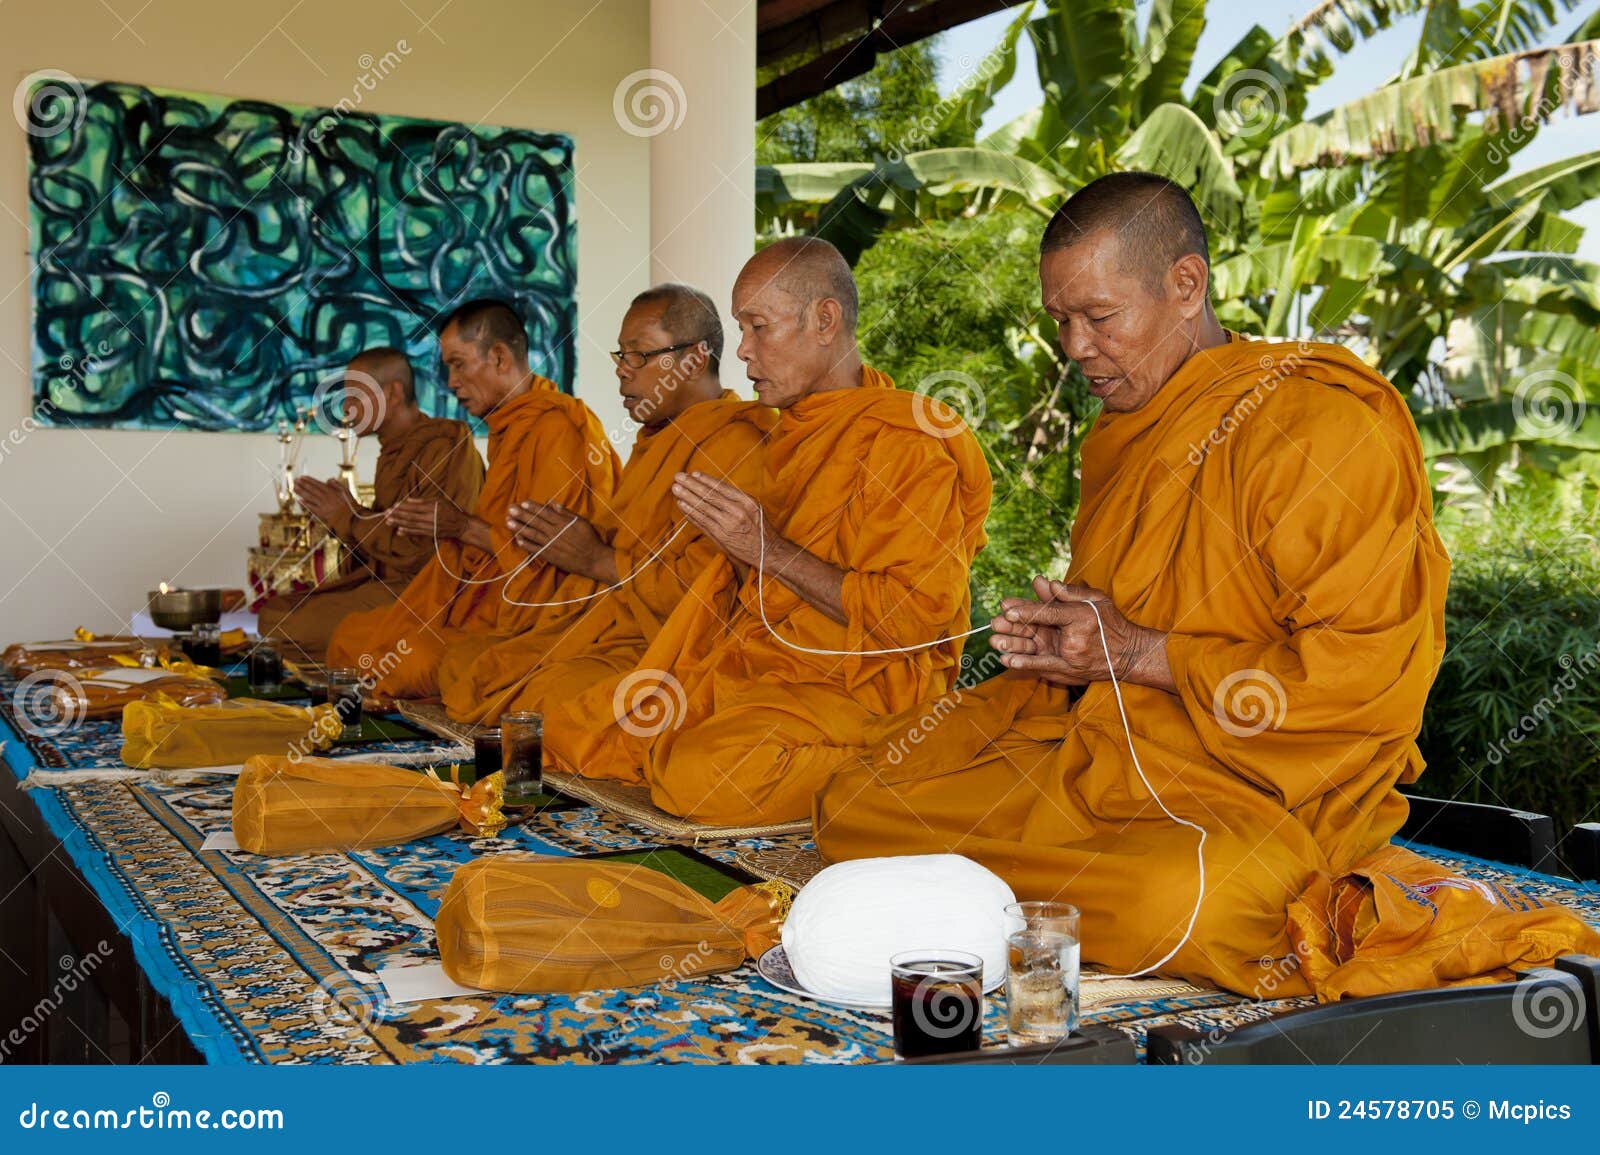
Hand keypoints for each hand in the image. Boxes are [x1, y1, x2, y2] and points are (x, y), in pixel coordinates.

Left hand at [295, 476, 356, 523]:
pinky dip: (306, 504)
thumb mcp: (346, 491)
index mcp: (331, 492)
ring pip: (310, 498)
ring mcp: (323, 506)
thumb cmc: (350, 505)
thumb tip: (328, 479)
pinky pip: (312, 508)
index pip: (318, 484)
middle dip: (303, 485)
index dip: (309, 480)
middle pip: (312, 490)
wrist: (352, 519)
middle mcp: (326, 498)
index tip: (302, 477)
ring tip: (294, 488)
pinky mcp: (322, 514)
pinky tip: (300, 501)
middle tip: (295, 481)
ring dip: (301, 492)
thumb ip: (337, 484)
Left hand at [385, 498, 468, 539]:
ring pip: (412, 525)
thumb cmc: (451, 511)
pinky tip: (399, 531)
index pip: (415, 507)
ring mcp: (430, 527)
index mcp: (432, 508)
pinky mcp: (430, 533)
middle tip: (386, 513)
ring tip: (388, 521)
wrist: (461, 526)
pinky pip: (417, 533)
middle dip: (397, 515)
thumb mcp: (440, 501)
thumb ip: (424, 500)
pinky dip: (408, 532)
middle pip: (411, 516)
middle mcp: (430, 518)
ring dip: (399, 523)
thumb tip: (409, 500)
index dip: (403, 507)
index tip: (393, 505)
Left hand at [508, 501, 615, 580]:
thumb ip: (566, 512)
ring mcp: (551, 544)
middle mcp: (555, 533)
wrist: (593, 560)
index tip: (522, 502)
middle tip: (510, 509)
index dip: (533, 507)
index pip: (545, 513)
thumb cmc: (589, 539)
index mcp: (563, 523)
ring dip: (520, 528)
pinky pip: (536, 549)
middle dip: (522, 515)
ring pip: (533, 535)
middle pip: (536, 522)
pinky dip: (526, 545)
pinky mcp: (550, 555)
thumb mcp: (581, 522)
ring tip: (509, 522)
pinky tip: (518, 540)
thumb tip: (552, 503)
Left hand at [671, 472, 774, 568]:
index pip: (722, 487)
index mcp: (746, 501)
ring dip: (687, 497)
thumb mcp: (753, 508)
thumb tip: (713, 488)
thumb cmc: (759, 529)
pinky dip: (691, 513)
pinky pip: (702, 522)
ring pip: (703, 507)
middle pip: (710, 495)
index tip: (694, 474)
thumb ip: (735, 499)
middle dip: (692, 485)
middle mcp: (737, 511)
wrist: (766, 551)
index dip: (706, 480)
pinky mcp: (721, 536)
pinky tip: (682, 505)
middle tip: (678, 477)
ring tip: (676, 489)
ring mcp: (728, 524)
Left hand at [989, 577, 1172, 690]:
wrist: (1128, 654)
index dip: (1026, 610)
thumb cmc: (1110, 622)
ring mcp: (1070, 658)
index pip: (1049, 612)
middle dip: (1014, 628)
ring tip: (995, 643)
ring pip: (1036, 651)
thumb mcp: (1096, 599)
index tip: (1006, 607)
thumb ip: (1069, 592)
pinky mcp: (1068, 671)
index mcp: (1081, 617)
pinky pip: (1042, 667)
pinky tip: (1007, 660)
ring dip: (1014, 647)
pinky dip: (1024, 664)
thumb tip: (1046, 582)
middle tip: (994, 623)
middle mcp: (1075, 639)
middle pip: (1038, 632)